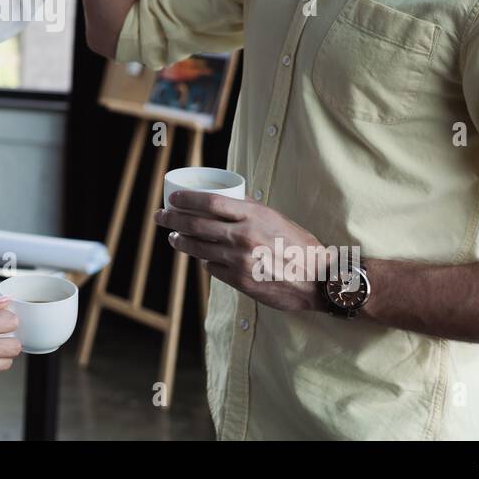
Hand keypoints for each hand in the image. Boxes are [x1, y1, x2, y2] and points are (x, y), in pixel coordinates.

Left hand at [155, 191, 329, 312]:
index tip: (173, 198)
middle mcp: (243, 236)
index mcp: (252, 215)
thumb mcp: (275, 218)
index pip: (209, 201)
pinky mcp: (238, 280)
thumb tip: (226, 197)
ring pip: (197, 248)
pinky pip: (211, 267)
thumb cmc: (298, 245)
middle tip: (161, 216)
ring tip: (173, 237)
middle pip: (195, 225)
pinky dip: (204, 260)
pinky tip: (202, 256)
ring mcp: (238, 260)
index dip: (186, 199)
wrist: (317, 279)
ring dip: (180, 241)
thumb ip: (250, 208)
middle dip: (172, 219)